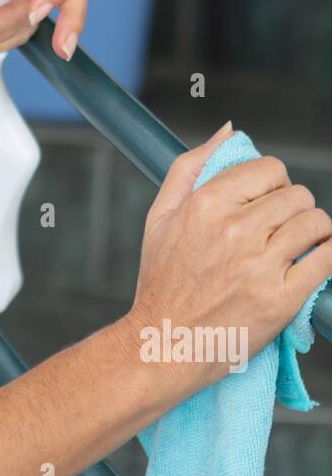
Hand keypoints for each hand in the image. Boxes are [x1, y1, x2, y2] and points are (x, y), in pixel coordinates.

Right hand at [126, 121, 331, 379]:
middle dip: (293, 207)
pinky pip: (328, 258)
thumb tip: (229, 131)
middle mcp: (234, 230)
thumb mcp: (160, 216)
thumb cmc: (162, 282)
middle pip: (297, 195)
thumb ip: (191, 166)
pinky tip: (313, 259)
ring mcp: (260, 265)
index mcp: (205, 205)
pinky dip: (327, 254)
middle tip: (279, 229)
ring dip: (314, 231)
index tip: (265, 202)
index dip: (273, 182)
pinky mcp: (282, 297)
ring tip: (296, 245)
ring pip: (317, 222)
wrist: (165, 344)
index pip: (269, 168)